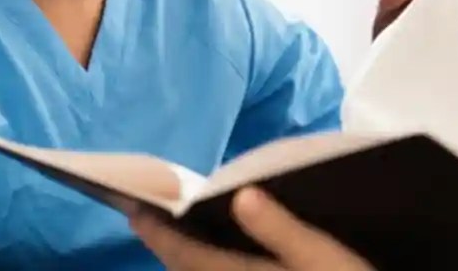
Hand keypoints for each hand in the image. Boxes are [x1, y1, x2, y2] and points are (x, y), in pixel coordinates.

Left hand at [131, 187, 373, 270]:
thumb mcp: (325, 257)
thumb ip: (282, 228)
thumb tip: (241, 194)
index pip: (186, 254)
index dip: (157, 231)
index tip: (132, 207)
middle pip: (187, 268)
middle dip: (166, 241)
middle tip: (143, 213)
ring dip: (183, 254)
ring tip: (174, 227)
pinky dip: (206, 265)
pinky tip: (215, 252)